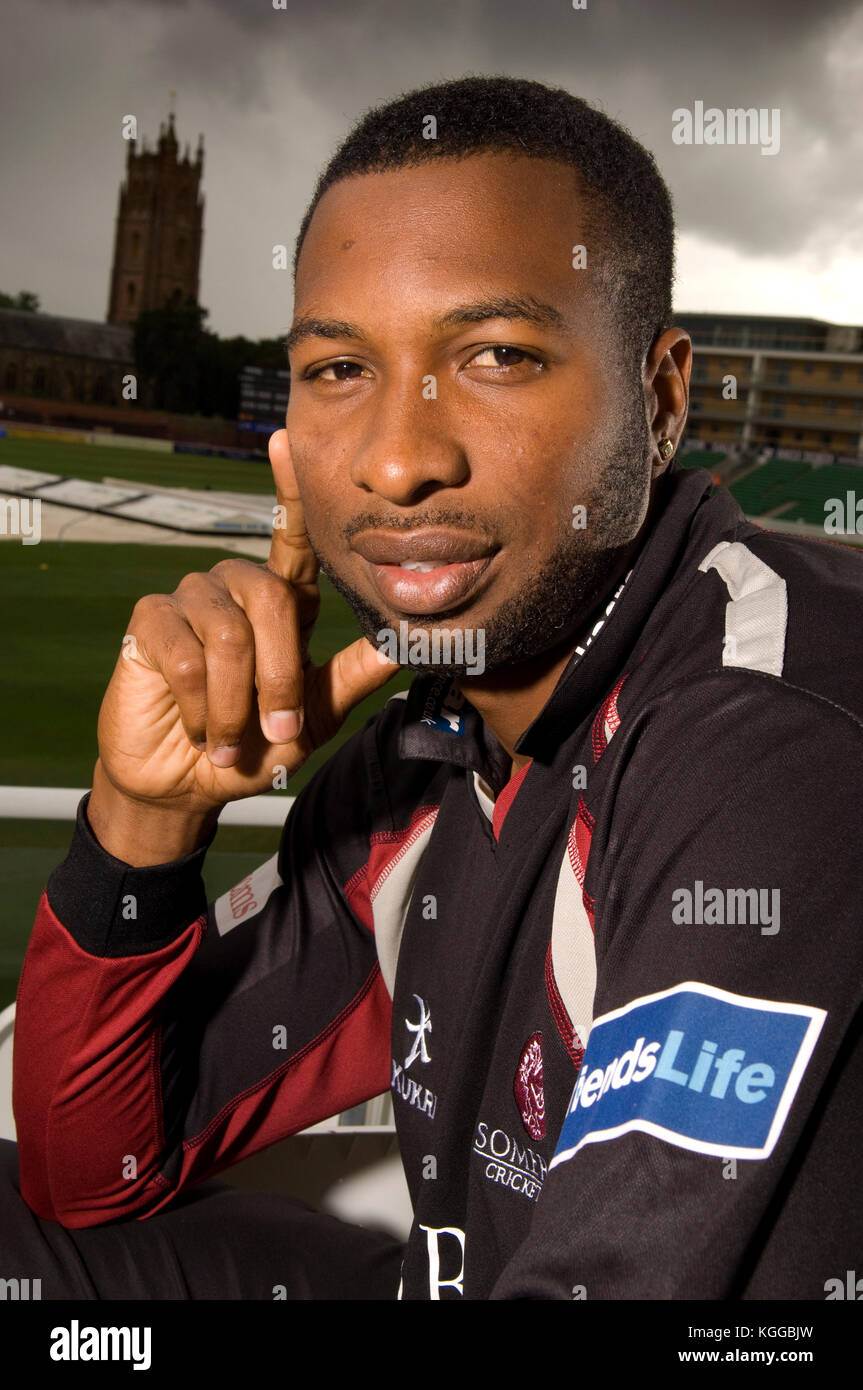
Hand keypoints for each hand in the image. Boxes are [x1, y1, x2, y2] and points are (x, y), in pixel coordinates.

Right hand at [90, 430, 397, 861]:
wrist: (188, 786)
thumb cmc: (255, 747)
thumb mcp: (317, 715)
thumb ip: (353, 674)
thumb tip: (408, 643)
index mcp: (280, 602)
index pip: (289, 537)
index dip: (289, 491)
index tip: (287, 441)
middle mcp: (236, 589)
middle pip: (272, 598)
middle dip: (280, 676)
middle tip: (276, 729)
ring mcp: (190, 600)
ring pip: (229, 631)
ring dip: (237, 701)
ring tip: (232, 739)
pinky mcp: (149, 621)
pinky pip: (185, 651)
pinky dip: (201, 703)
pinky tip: (199, 727)